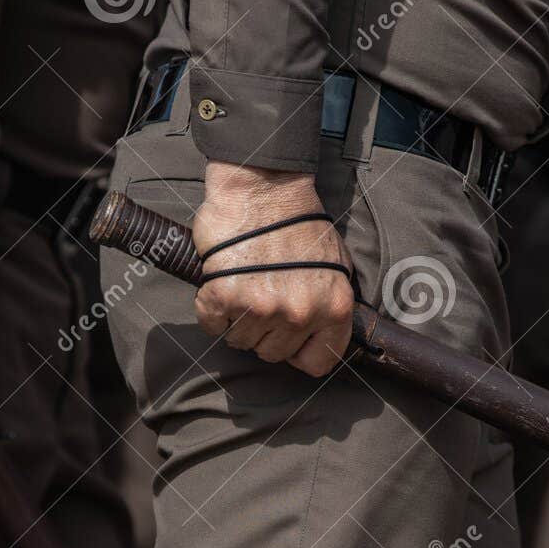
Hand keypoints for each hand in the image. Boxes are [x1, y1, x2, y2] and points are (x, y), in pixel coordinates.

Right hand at [192, 162, 353, 377]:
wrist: (263, 185)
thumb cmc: (298, 219)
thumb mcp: (337, 262)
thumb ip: (331, 302)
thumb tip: (323, 332)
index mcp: (334, 307)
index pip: (319, 362)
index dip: (300, 352)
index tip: (290, 339)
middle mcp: (300, 312)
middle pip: (274, 354)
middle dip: (265, 331)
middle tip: (261, 297)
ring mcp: (262, 306)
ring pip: (241, 341)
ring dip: (237, 319)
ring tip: (243, 284)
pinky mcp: (225, 296)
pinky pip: (212, 325)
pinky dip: (211, 310)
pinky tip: (222, 284)